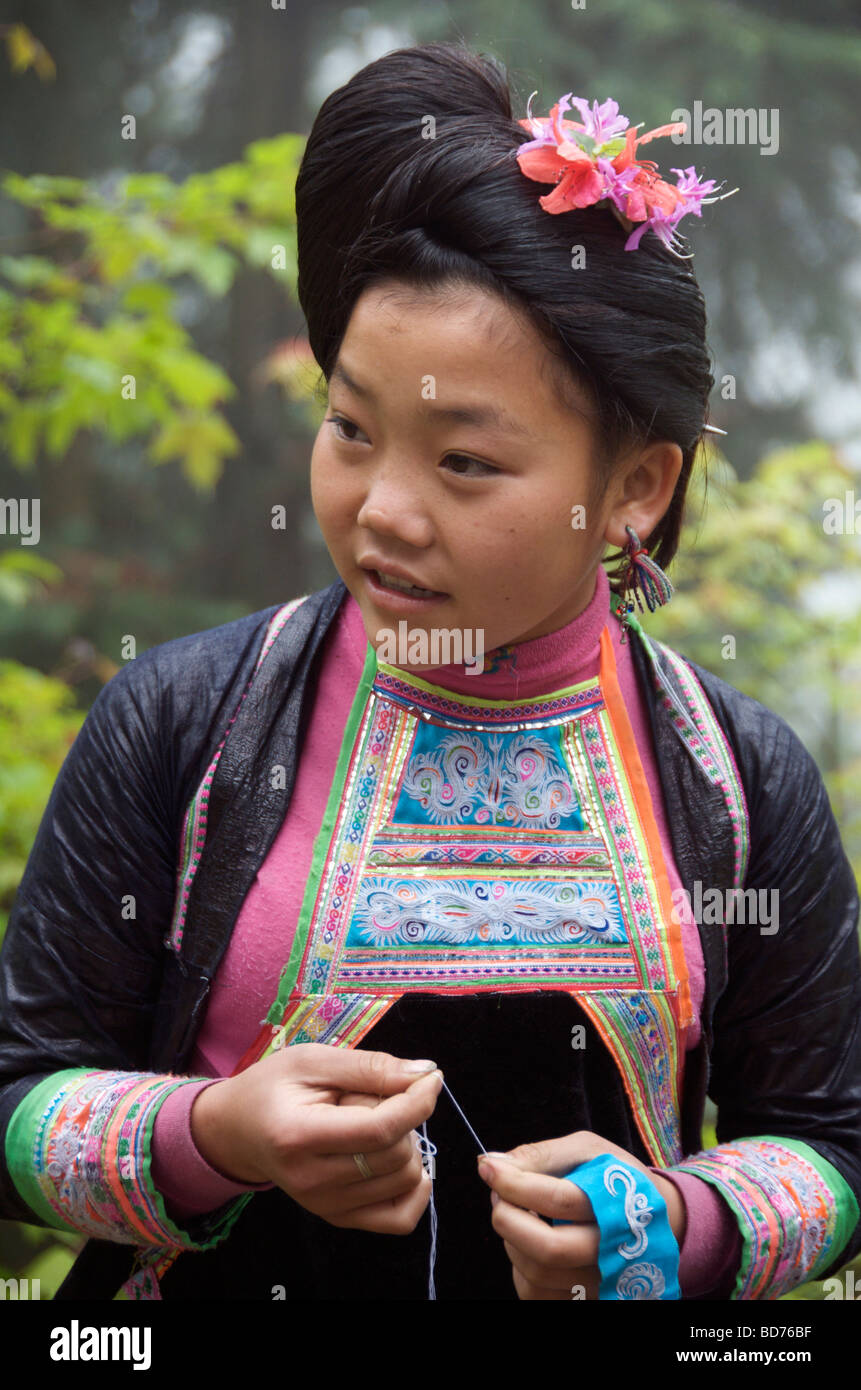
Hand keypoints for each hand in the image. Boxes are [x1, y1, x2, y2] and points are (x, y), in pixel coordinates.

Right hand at [191, 1043, 442, 1233]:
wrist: (239, 1130)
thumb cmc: (273, 1087)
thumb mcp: (313, 1060)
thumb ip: (370, 1067)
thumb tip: (426, 1073)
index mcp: (298, 1136)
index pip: (379, 1130)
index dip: (417, 1102)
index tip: (431, 1078)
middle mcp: (311, 1181)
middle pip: (396, 1155)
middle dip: (404, 1117)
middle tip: (373, 1097)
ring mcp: (325, 1206)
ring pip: (405, 1181)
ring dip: (407, 1145)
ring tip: (372, 1123)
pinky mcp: (337, 1218)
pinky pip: (399, 1218)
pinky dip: (414, 1188)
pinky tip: (401, 1158)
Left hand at [476, 1130, 686, 1299]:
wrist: (658, 1222)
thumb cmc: (616, 1179)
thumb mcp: (589, 1150)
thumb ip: (542, 1154)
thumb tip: (493, 1162)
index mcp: (615, 1205)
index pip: (557, 1200)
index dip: (513, 1183)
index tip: (487, 1167)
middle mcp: (611, 1251)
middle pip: (547, 1249)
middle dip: (507, 1218)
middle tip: (498, 1196)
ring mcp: (600, 1282)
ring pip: (537, 1274)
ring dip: (511, 1240)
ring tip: (516, 1216)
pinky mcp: (585, 1299)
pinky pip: (536, 1295)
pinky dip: (520, 1268)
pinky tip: (528, 1244)